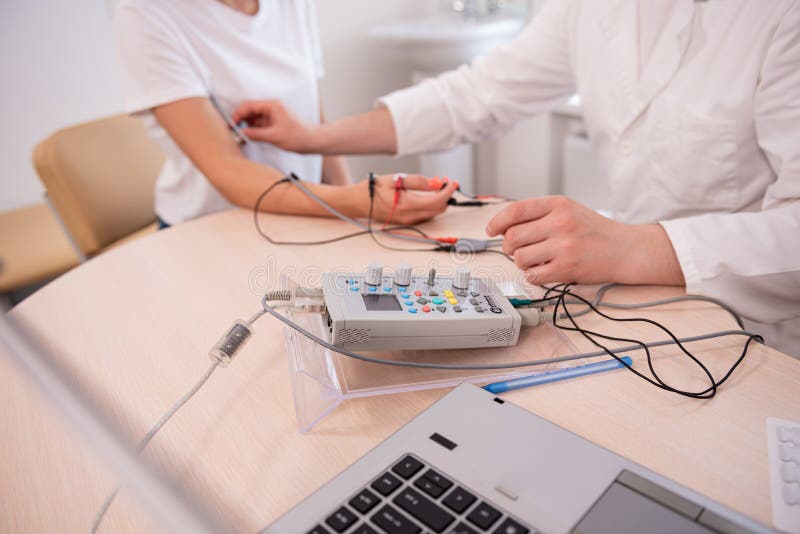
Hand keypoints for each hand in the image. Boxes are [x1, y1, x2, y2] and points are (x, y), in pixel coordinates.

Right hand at [232, 100, 317, 152]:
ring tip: (238, 136)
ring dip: (245, 126)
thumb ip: (256, 134)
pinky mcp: (273, 125)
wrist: (312, 141)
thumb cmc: (299, 136)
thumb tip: (242, 133)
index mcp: (272, 106)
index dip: (238, 114)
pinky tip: (247, 137)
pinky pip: (258, 126)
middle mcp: (271, 109)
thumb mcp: (275, 136)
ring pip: (253, 119)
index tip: (231, 123)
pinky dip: (252, 131)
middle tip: (232, 130)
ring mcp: (272, 117)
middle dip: (240, 120)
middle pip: (250, 111)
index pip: (250, 105)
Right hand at [353, 174, 457, 225]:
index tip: (452, 183)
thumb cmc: (373, 189)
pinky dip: (430, 205)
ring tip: (436, 186)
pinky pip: (425, 215)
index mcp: (407, 205)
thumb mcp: (396, 180)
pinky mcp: (406, 222)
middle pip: (438, 209)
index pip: (436, 201)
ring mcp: (408, 221)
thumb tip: (434, 184)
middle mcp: (409, 217)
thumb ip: (417, 182)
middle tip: (444, 182)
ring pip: (433, 213)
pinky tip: (427, 195)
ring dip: (438, 200)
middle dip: (445, 195)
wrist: (358, 203)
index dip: (448, 192)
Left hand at [486, 196, 684, 285]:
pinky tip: (543, 271)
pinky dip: (533, 276)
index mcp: (558, 204)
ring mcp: (564, 245)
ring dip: (522, 263)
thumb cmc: (595, 231)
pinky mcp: (567, 267)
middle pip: (513, 237)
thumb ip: (539, 214)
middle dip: (509, 247)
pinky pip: (533, 275)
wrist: (626, 249)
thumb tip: (503, 226)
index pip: (516, 210)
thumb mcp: (569, 210)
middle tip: (517, 250)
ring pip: (520, 258)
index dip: (497, 222)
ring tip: (535, 260)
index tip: (491, 230)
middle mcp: (560, 222)